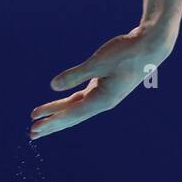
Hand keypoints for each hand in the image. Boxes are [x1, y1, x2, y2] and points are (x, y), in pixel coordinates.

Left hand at [30, 27, 173, 138]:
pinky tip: (54, 104)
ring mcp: (102, 96)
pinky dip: (65, 102)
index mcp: (103, 100)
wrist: (150, 46)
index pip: (72, 114)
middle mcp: (102, 102)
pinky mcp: (102, 87)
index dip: (52, 121)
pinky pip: (79, 98)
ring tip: (37, 120)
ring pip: (74, 108)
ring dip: (55, 113)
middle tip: (31, 134)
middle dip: (51, 125)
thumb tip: (53, 86)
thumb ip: (75, 74)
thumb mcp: (98, 62)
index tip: (35, 128)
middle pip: (71, 117)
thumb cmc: (126, 52)